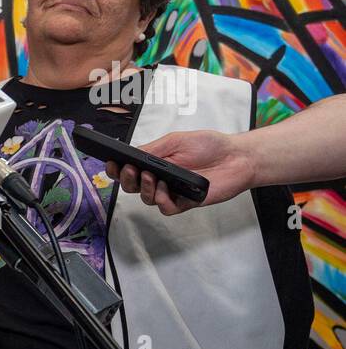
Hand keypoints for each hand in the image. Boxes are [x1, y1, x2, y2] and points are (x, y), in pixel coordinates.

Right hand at [106, 129, 253, 214]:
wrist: (236, 157)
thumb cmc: (210, 146)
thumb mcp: (176, 141)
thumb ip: (152, 149)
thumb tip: (131, 154)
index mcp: (155, 163)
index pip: (128, 170)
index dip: (117, 169)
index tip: (112, 163)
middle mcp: (160, 179)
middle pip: (132, 187)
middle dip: (127, 179)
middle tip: (131, 170)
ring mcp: (171, 192)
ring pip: (146, 199)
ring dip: (144, 189)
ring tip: (150, 177)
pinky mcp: (184, 203)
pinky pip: (165, 208)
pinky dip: (162, 200)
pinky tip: (166, 188)